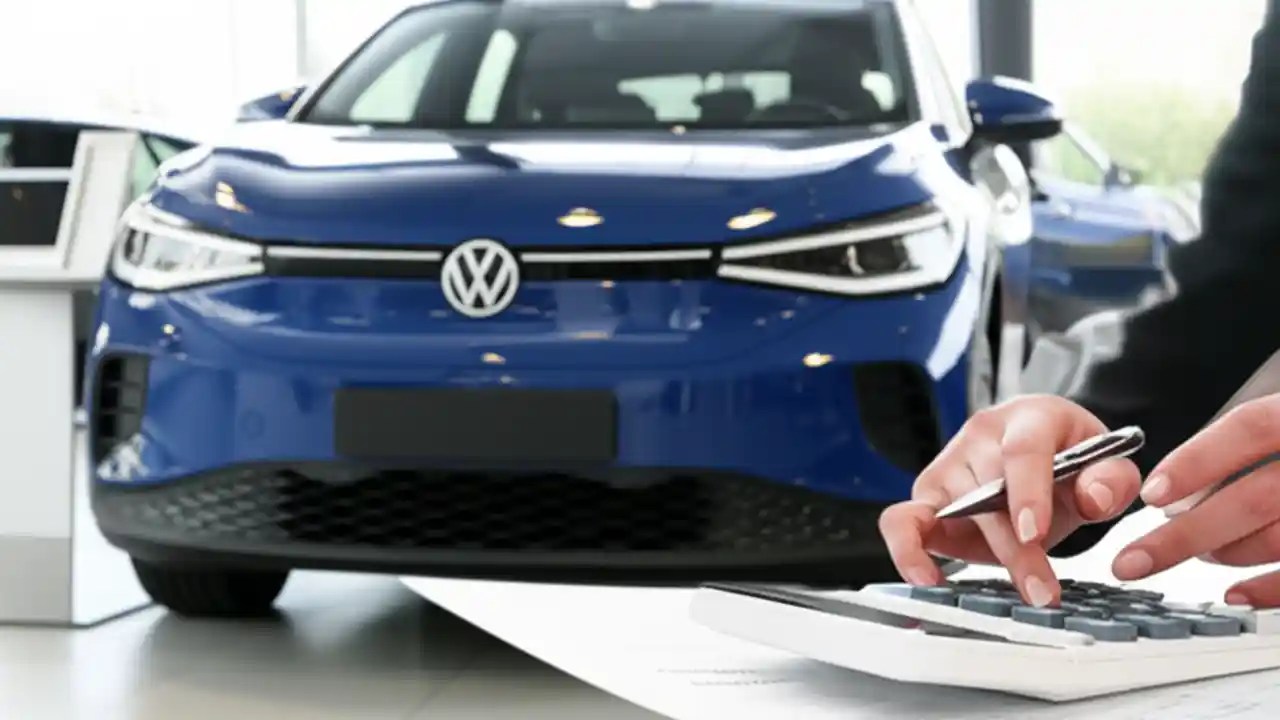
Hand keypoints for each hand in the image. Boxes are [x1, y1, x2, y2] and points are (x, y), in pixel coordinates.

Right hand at [878, 395, 1141, 606]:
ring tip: (1001, 590)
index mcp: (1029, 418)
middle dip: (1015, 547)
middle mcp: (980, 437)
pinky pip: (900, 520)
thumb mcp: (1103, 466)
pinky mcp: (925, 500)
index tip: (1036, 532)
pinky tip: (927, 578)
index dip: (1027, 491)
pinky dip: (906, 549)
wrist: (1042, 463)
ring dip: (977, 555)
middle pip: (987, 488)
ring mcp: (947, 467)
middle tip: (1042, 590)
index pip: (1022, 449)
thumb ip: (1111, 480)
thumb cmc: (1066, 461)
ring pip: (950, 510)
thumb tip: (1095, 496)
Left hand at [1110, 394, 1279, 606]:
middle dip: (1185, 534)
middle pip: (1255, 497)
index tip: (1152, 493)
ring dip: (1225, 552)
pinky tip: (1235, 592)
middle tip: (1133, 559)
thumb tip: (1179, 489)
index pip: (1252, 427)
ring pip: (1279, 536)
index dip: (1198, 459)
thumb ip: (1255, 445)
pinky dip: (1269, 589)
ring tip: (1197, 553)